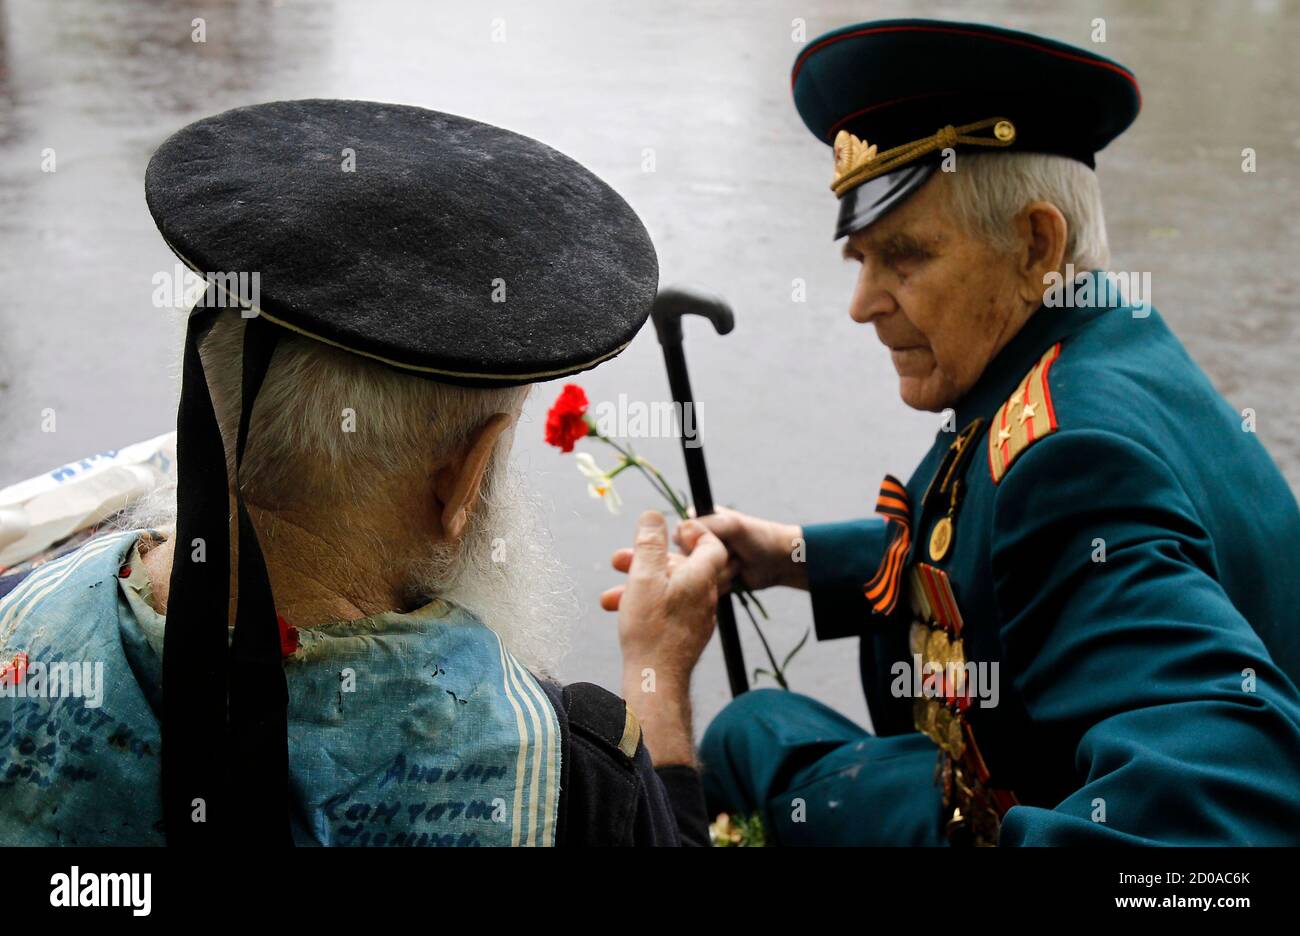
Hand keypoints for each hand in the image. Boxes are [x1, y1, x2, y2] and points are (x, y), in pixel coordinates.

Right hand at [602, 511, 728, 765]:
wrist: (655, 682)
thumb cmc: (650, 629)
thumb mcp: (644, 577)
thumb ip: (650, 544)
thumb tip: (653, 515)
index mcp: (700, 577)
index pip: (711, 544)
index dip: (692, 532)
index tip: (670, 530)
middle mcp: (705, 596)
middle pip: (683, 566)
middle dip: (650, 560)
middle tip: (620, 559)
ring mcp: (697, 618)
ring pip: (671, 589)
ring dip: (641, 585)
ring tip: (609, 594)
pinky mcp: (686, 635)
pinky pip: (669, 609)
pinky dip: (647, 604)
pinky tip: (623, 611)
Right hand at [673, 506, 806, 591]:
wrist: (781, 562)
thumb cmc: (760, 537)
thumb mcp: (733, 525)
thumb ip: (706, 524)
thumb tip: (678, 532)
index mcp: (701, 521)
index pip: (680, 533)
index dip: (693, 542)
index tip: (714, 542)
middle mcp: (700, 541)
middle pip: (686, 557)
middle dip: (709, 560)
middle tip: (732, 553)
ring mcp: (705, 561)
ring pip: (695, 574)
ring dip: (718, 572)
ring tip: (737, 564)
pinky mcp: (712, 578)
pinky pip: (704, 587)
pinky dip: (719, 584)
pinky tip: (734, 578)